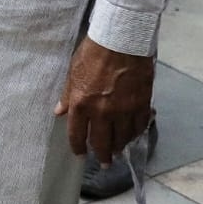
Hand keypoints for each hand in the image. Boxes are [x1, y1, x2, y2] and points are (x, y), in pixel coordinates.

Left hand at [55, 37, 153, 164]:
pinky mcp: (142, 105)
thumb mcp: (73, 72)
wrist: (122, 41)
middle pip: (102, 142)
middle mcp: (103, 112)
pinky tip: (132, 136)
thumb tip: (60, 112)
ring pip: (123, 138)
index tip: (79, 153)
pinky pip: (139, 126)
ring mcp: (124, 111)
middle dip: (101, 155)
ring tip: (117, 151)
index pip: (77, 133)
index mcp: (82, 104)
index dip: (77, 146)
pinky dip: (135, 134)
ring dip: (119, 147)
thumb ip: (68, 95)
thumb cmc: (93, 53)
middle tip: (103, 162)